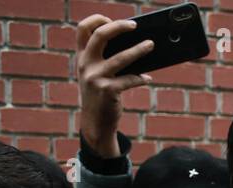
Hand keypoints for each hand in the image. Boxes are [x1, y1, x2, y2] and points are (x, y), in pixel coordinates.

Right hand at [76, 16, 152, 157]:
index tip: (110, 19)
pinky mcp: (108, 91)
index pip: (82, 29)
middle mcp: (86, 65)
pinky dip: (140, 79)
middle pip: (100, 35)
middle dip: (119, 26)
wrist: (95, 123)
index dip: (96, 19)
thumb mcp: (94, 75)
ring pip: (121, 57)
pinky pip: (129, 80)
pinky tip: (147, 79)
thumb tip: (130, 43)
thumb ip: (102, 59)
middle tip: (134, 26)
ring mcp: (96, 78)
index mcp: (82, 58)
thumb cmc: (99, 95)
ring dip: (139, 50)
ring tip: (150, 45)